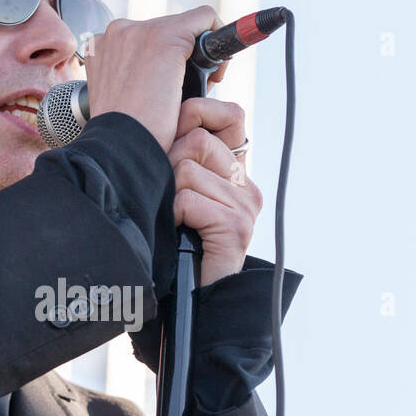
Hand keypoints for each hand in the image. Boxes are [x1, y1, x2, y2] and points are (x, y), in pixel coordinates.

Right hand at [84, 5, 229, 154]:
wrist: (121, 152)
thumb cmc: (124, 141)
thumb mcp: (121, 104)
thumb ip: (133, 82)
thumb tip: (160, 78)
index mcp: (102, 49)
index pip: (145, 41)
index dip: (168, 63)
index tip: (176, 88)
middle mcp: (116, 32)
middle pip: (167, 30)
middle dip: (186, 59)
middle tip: (193, 93)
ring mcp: (138, 31)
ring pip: (187, 26)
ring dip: (200, 54)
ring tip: (203, 88)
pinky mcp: (165, 36)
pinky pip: (205, 19)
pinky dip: (219, 40)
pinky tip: (216, 73)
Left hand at [168, 97, 261, 286]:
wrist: (192, 300)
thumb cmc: (174, 245)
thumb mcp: (178, 192)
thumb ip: (181, 156)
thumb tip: (168, 115)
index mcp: (236, 172)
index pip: (230, 116)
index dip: (195, 117)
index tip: (173, 141)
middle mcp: (247, 185)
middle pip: (197, 140)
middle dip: (169, 165)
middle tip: (169, 198)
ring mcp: (246, 206)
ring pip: (187, 169)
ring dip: (169, 196)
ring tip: (176, 220)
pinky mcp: (236, 227)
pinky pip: (187, 199)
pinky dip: (174, 215)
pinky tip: (179, 232)